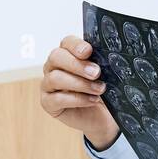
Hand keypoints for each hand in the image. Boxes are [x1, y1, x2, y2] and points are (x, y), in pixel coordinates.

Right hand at [40, 35, 118, 149]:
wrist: (105, 116)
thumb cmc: (105, 91)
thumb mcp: (109, 75)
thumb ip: (104, 62)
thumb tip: (110, 54)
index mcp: (69, 54)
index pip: (66, 42)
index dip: (76, 45)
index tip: (89, 51)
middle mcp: (55, 67)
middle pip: (56, 57)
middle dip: (77, 64)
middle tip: (96, 73)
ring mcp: (49, 85)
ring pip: (55, 78)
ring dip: (80, 84)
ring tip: (100, 89)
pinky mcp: (48, 103)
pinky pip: (56, 99)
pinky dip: (77, 99)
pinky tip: (92, 100)